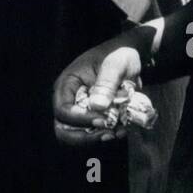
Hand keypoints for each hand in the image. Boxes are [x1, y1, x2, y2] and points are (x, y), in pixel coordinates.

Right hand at [53, 30, 150, 146]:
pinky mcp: (93, 118)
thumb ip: (106, 83)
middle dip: (84, 137)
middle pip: (63, 130)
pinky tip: (122, 130)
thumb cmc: (119, 55)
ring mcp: (80, 110)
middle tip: (108, 134)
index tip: (104, 121)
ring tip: (118, 131)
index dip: (80, 120)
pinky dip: (107, 135)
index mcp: (67, 84)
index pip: (63, 111)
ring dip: (97, 138)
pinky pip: (94, 134)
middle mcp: (69, 100)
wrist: (129, 59)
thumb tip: (97, 106)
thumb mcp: (115, 65)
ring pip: (78, 136)